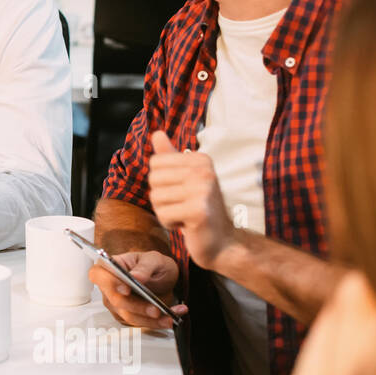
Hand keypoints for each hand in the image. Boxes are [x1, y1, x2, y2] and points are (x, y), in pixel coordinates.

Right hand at [91, 249, 183, 329]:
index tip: (126, 289)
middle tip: (156, 309)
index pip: (98, 275)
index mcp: (109, 267)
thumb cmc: (153, 265)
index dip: (109, 283)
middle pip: (116, 300)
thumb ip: (145, 267)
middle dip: (137, 306)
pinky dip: (156, 323)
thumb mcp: (153, 259)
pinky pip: (140, 323)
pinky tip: (170, 317)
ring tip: (169, 316)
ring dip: (150, 319)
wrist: (164, 278)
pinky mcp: (127, 316)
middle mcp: (109, 287)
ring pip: (128, 316)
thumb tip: (136, 276)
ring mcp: (116, 303)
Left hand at [147, 130, 237, 271]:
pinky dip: (170, 223)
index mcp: (200, 159)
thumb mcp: (185, 178)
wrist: (222, 241)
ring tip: (185, 215)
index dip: (161, 182)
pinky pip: (163, 214)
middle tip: (182, 205)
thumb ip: (170, 157)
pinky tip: (187, 225)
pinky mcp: (198, 211)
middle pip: (153, 179)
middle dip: (161, 198)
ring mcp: (203, 190)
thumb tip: (157, 133)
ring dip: (165, 212)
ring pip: (156, 198)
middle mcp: (204, 170)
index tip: (181, 191)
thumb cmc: (199, 209)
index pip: (155, 162)